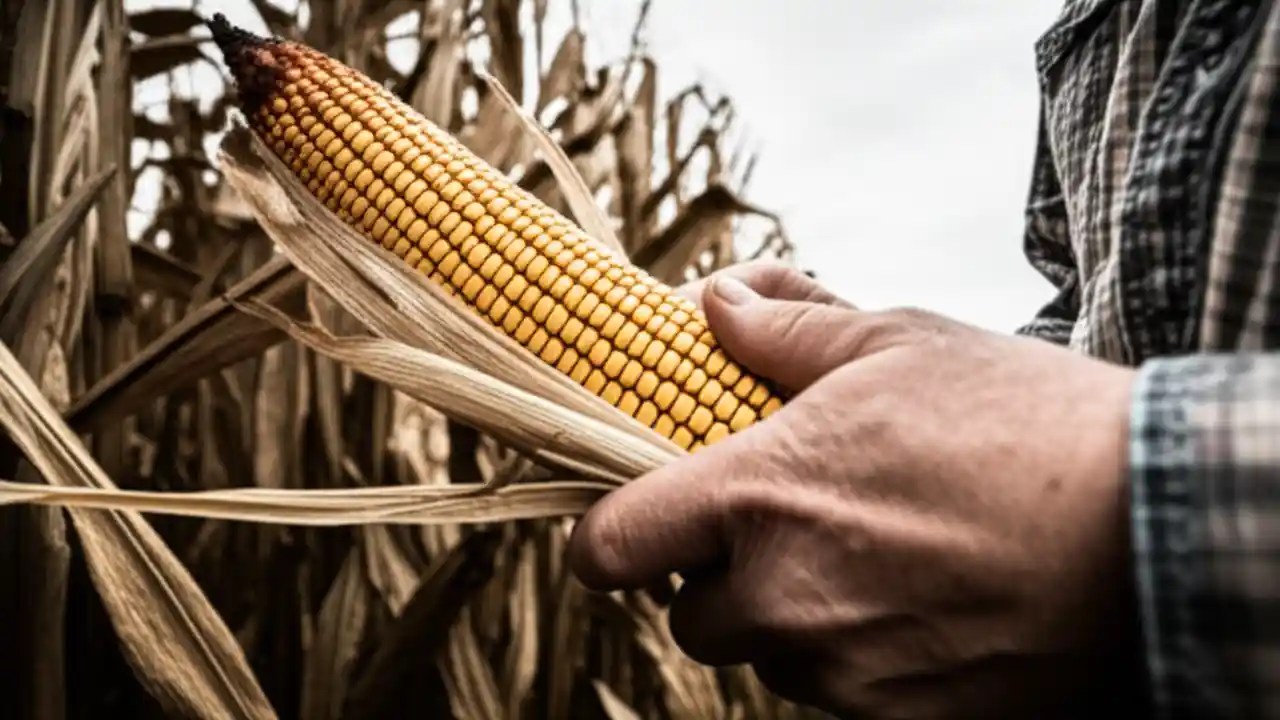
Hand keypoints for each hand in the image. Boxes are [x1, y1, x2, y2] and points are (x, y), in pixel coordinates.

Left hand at [568, 266, 1138, 717]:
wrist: (1156, 526)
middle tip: (793, 526)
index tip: (635, 519)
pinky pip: (842, 695)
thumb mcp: (897, 342)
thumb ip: (783, 328)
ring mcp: (846, 674)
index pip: (612, 547)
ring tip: (877, 557)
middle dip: (724, 574)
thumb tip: (714, 303)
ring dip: (795, 618)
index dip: (609, 534)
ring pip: (771, 658)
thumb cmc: (1025, 423)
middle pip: (693, 614)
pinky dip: (860, 658)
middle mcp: (787, 600)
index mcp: (762, 496)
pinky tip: (922, 603)